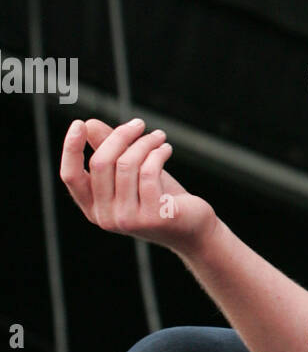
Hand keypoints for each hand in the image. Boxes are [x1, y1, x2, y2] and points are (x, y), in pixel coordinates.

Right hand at [59, 117, 216, 256]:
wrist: (192, 228)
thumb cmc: (159, 197)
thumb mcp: (130, 174)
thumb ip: (108, 151)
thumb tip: (88, 125)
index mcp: (93, 208)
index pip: (70, 176)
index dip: (70, 148)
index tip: (79, 123)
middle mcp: (106, 217)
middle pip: (100, 163)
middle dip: (120, 135)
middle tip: (139, 123)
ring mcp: (128, 220)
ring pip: (126, 164)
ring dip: (144, 142)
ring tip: (159, 136)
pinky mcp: (152, 217)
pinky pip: (148, 172)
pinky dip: (158, 153)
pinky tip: (166, 149)